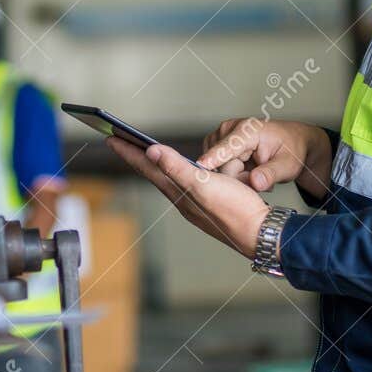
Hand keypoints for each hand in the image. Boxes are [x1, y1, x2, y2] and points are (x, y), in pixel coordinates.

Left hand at [105, 138, 268, 257]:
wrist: (261, 235)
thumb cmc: (236, 210)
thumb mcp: (204, 185)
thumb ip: (177, 168)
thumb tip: (151, 151)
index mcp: (179, 191)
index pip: (147, 167)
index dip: (128, 151)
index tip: (110, 137)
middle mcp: (182, 199)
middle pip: (153, 173)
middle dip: (136, 156)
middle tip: (120, 141)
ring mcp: (195, 204)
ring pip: (168, 179)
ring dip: (154, 164)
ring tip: (144, 153)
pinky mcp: (208, 206)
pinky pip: (184, 184)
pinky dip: (175, 172)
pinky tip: (180, 171)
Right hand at [197, 119, 332, 201]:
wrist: (292, 142)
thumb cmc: (291, 150)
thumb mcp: (287, 165)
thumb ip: (271, 174)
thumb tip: (256, 183)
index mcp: (248, 130)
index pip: (226, 147)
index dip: (213, 158)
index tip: (200, 167)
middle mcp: (230, 129)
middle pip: (220, 165)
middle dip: (238, 178)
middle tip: (260, 178)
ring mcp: (221, 136)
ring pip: (217, 168)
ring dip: (235, 176)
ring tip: (255, 171)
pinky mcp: (217, 144)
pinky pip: (216, 167)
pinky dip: (231, 172)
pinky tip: (246, 169)